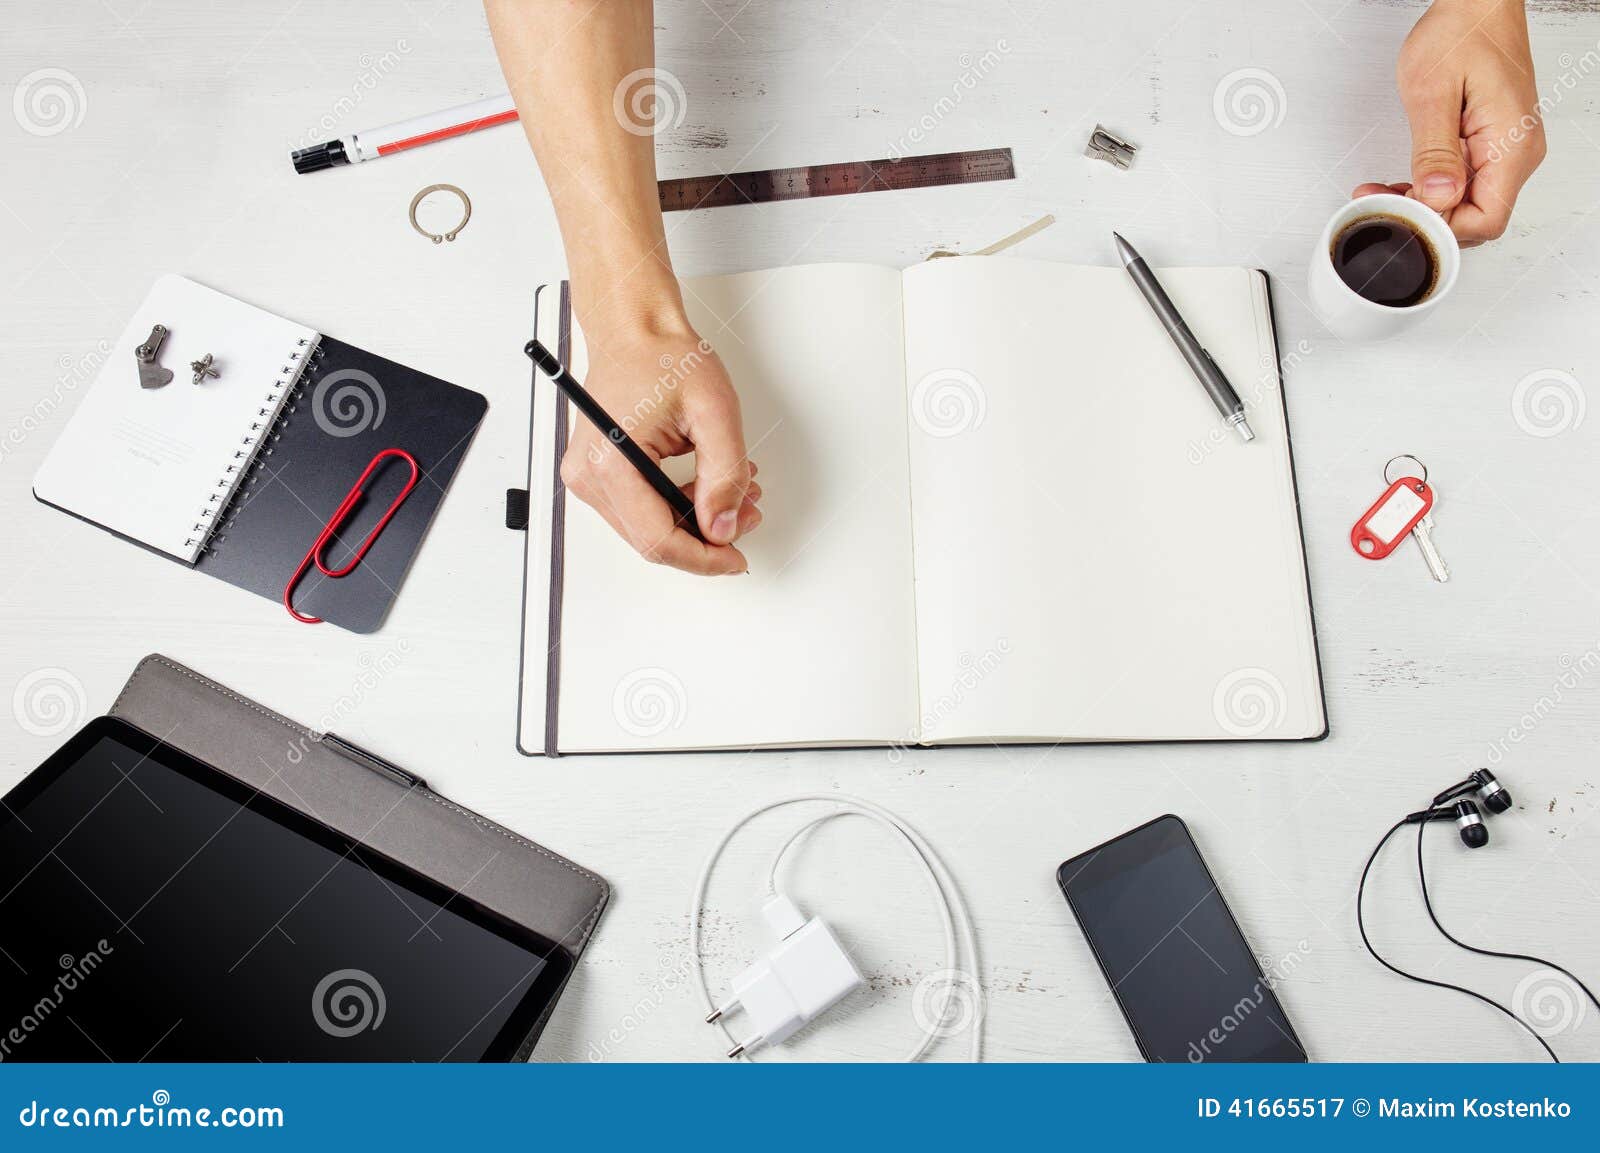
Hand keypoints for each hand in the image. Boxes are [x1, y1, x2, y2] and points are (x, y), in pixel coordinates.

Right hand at [559, 318, 760, 575]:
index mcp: (611, 462)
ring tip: (736, 492)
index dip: (702, 558)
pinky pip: (642, 510)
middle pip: (652, 540)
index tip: (736, 557)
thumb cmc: (663, 357)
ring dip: (696, 520)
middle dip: (706, 537)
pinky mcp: (597, 474)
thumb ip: (724, 474)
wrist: (633, 331)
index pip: (657, 539)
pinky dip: (678, 505)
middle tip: (747, 513)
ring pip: (650, 529)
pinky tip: (706, 484)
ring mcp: (589, 478)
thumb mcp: (714, 411)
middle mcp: (589, 476)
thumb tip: (724, 526)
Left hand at [1354, 0, 1544, 245]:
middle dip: (1427, 218)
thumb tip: (1437, 195)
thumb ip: (1434, 151)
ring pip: (1466, 203)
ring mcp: (1506, 148)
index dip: (1441, 226)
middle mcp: (1516, 152)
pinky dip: (1431, 188)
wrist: (1477, 4)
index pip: (1485, 220)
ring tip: (1383, 192)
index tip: (1403, 214)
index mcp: (1510, 144)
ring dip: (1424, 205)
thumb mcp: (1432, 93)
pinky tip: (1402, 183)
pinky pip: (1464, 182)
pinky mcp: (1491, 143)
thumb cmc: (1461, 32)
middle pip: (1476, 218)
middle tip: (1384, 204)